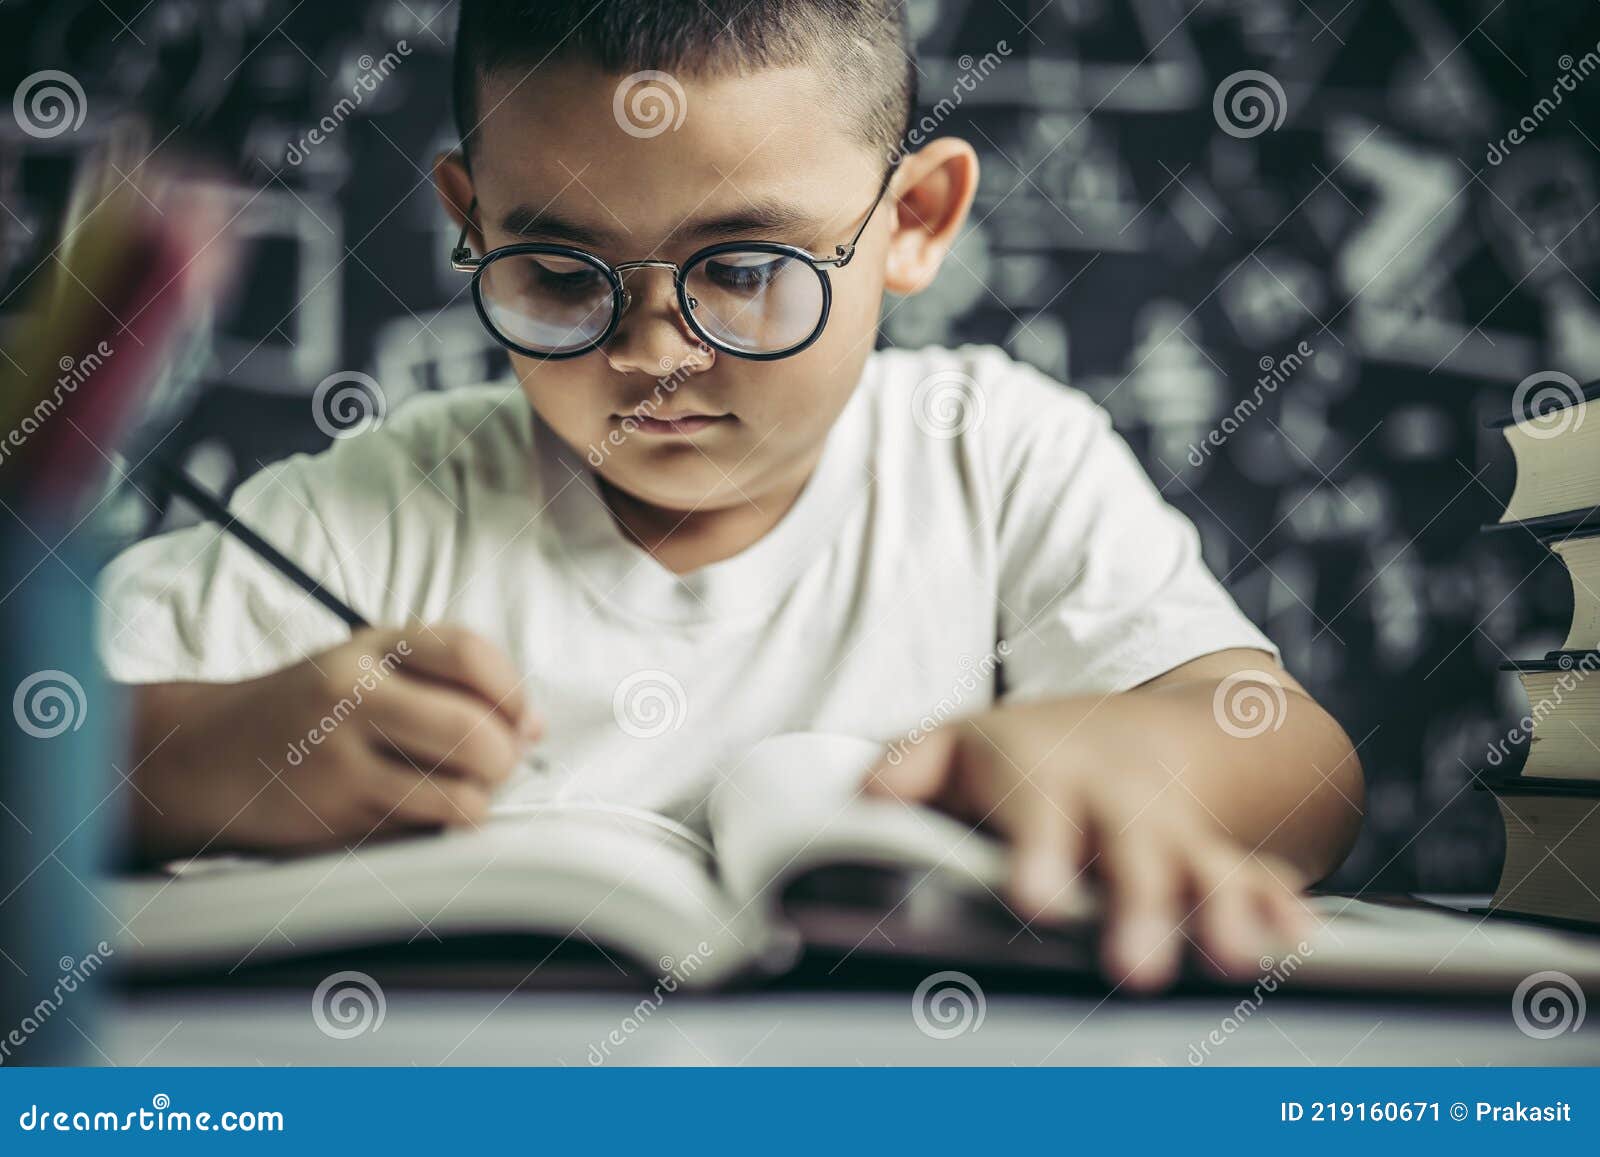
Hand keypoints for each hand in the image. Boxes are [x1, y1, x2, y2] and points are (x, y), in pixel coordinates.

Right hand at [127, 625, 540, 858]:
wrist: (206, 757)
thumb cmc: (307, 710)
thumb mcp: (365, 664)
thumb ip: (446, 678)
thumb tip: (533, 725)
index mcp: (367, 648)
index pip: (469, 654)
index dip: (514, 692)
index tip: (524, 718)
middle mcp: (351, 699)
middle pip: (475, 732)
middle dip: (505, 757)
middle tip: (496, 763)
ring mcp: (339, 765)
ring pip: (460, 797)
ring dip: (478, 802)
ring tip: (460, 791)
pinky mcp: (334, 823)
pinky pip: (422, 835)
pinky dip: (437, 831)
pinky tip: (417, 814)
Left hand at [865, 699, 1312, 991]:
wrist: (1143, 728)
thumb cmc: (1038, 753)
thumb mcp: (968, 742)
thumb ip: (913, 766)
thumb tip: (863, 792)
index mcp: (1047, 782)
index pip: (1038, 816)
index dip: (1038, 855)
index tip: (1033, 897)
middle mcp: (1116, 808)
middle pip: (1129, 854)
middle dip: (1138, 907)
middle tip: (1136, 965)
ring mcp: (1173, 834)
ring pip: (1202, 869)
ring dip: (1220, 912)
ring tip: (1233, 958)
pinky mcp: (1217, 857)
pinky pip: (1253, 877)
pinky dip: (1276, 905)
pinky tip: (1297, 939)